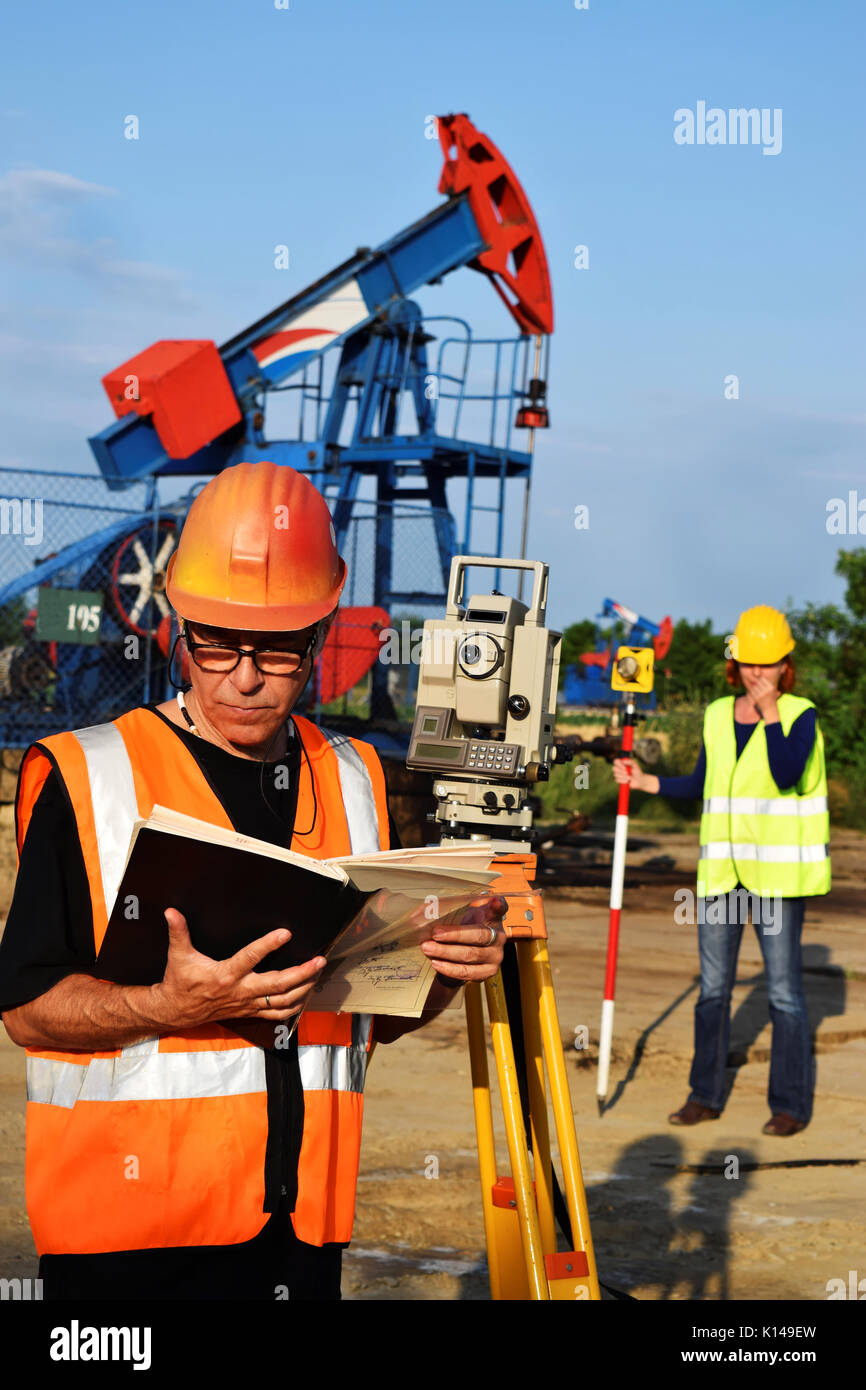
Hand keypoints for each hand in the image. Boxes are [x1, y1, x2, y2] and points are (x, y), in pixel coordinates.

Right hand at [151, 909, 325, 1028]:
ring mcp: (247, 1004)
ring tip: (317, 974)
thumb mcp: (179, 955)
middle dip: (301, 972)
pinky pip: (276, 1013)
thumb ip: (179, 933)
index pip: (251, 957)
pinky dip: (293, 1006)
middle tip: (319, 960)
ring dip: (303, 988)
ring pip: (282, 1000)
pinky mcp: (249, 1011)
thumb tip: (172, 912)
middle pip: (277, 984)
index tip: (286, 933)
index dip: (269, 945)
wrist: (176, 1011)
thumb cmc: (180, 982)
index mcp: (226, 975)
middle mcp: (241, 991)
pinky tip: (305, 996)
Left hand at [419, 893, 507, 983]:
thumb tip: (423, 914)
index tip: (495, 900)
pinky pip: (468, 972)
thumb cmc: (460, 931)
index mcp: (492, 918)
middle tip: (434, 933)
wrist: (462, 957)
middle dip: (455, 934)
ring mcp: (496, 955)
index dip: (498, 905)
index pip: (500, 909)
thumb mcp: (457, 919)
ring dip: (446, 952)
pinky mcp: (489, 972)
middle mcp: (498, 936)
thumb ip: (448, 913)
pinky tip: (436, 963)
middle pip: (479, 934)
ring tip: (427, 948)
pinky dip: (450, 969)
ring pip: (471, 955)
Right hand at [612, 757, 656, 792]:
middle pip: (614, 768)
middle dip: (621, 771)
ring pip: (615, 774)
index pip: (615, 761)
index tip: (624, 767)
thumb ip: (629, 761)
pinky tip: (627, 781)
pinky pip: (616, 780)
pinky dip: (622, 780)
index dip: (618, 764)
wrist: (639, 780)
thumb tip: (622, 761)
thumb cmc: (637, 771)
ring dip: (623, 776)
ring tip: (629, 777)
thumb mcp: (635, 765)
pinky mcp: (619, 780)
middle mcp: (619, 768)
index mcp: (622, 764)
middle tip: (627, 773)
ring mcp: (618, 775)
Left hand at [749, 675, 779, 717]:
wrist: (770, 709)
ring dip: (753, 687)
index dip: (759, 679)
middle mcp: (767, 690)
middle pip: (757, 682)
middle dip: (756, 683)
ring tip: (756, 690)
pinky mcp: (757, 698)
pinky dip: (752, 692)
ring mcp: (761, 694)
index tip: (759, 681)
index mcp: (771, 687)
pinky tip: (754, 694)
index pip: (762, 679)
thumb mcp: (772, 690)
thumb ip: (767, 684)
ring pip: (754, 687)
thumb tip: (759, 676)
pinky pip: (752, 692)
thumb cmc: (771, 698)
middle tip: (756, 685)